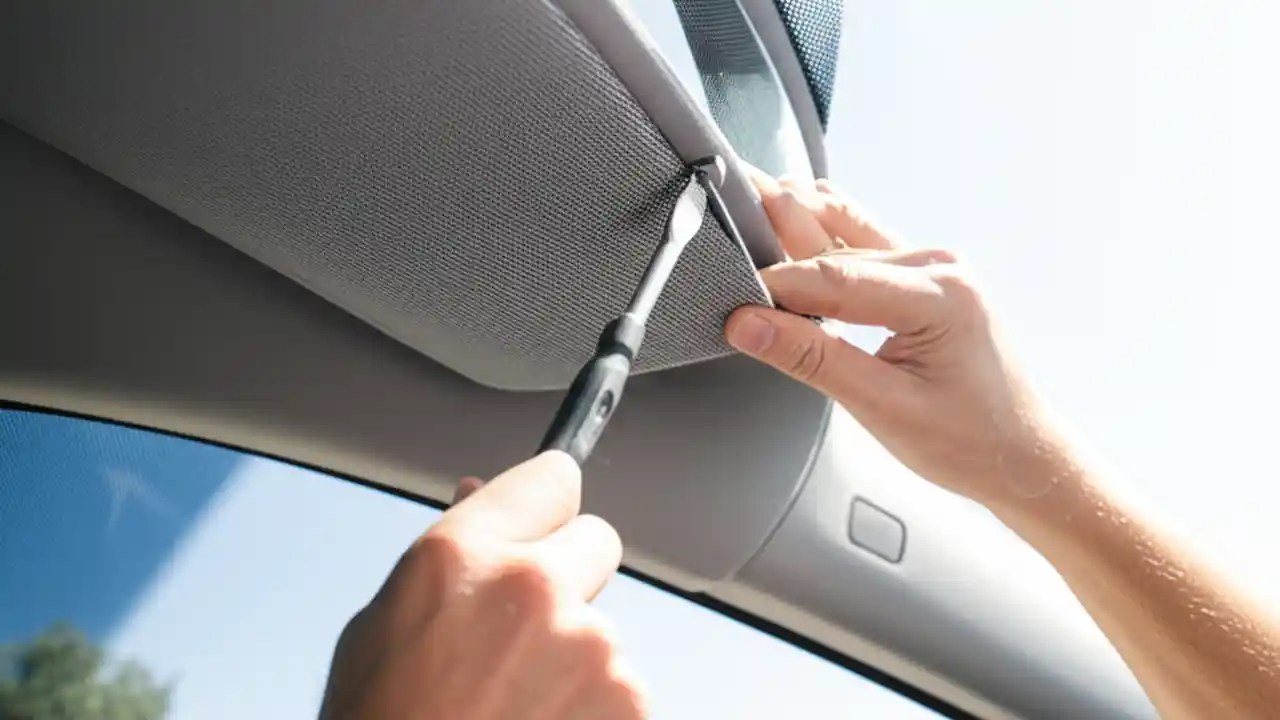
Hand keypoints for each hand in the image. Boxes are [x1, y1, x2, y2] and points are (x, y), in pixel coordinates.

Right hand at [320, 452, 646, 719]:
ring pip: (606, 623)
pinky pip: (623, 683)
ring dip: (578, 654)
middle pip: (596, 539)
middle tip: (527, 630)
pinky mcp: (627, 703)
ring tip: (516, 704)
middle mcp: (534, 587)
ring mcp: (589, 648)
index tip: (548, 518)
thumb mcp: (383, 625)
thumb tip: (483, 494)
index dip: (547, 505)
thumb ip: (449, 553)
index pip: (552, 477)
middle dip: (570, 575)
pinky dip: (595, 705)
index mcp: (463, 556)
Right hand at [725, 173, 1071, 513]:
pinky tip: (794, 216)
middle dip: (777, 242)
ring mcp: (934, 268)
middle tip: (724, 212)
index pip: (833, 277)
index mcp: (940, 294)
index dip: (774, 286)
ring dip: (798, 220)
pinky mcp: (924, 279)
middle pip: (835, 247)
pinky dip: (823, 235)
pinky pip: (863, 246)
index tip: (729, 300)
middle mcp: (939, 266)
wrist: (1022, 454)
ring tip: (749, 190)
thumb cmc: (970, 439)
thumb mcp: (883, 407)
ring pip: (848, 234)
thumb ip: (812, 359)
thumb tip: (750, 325)